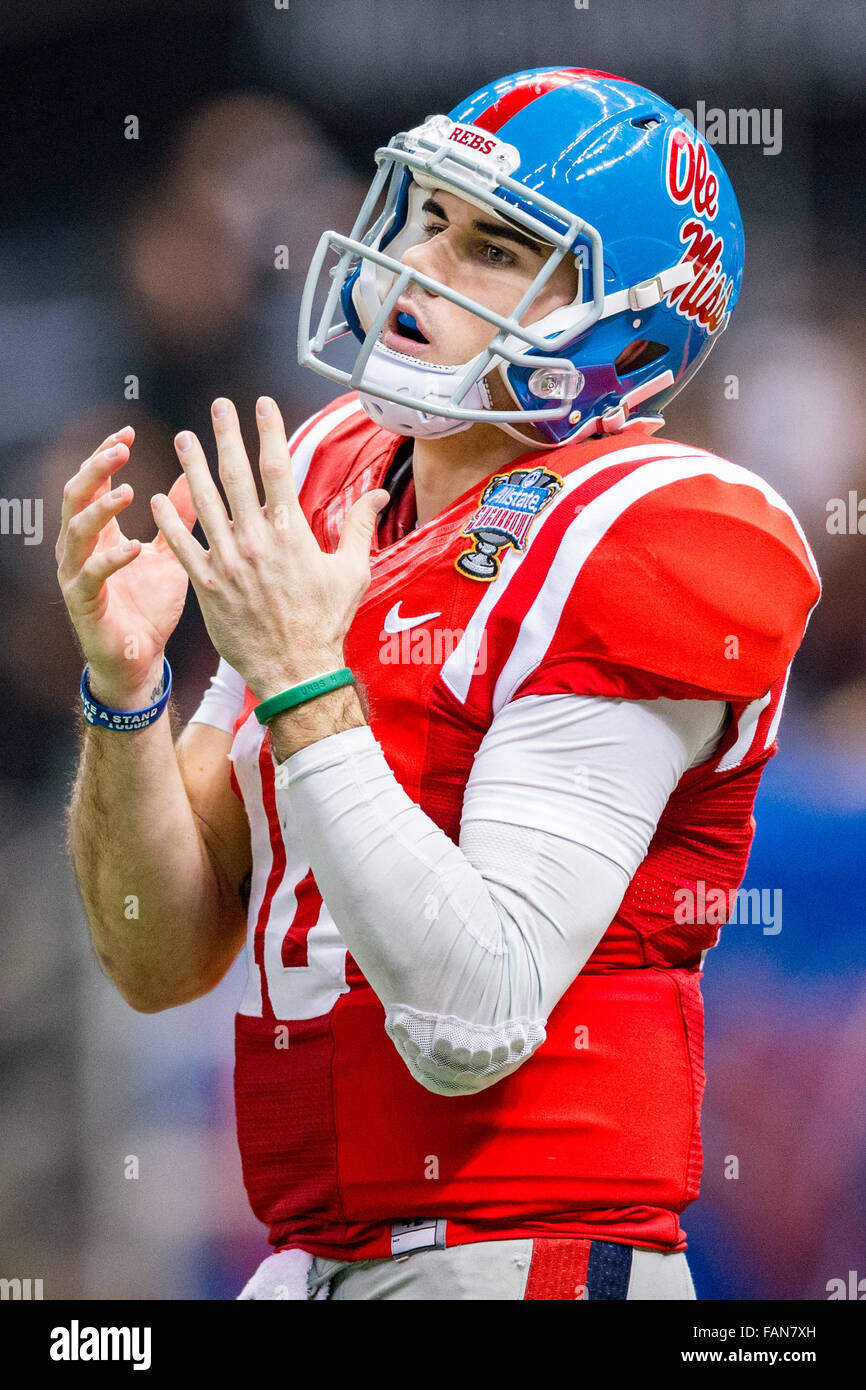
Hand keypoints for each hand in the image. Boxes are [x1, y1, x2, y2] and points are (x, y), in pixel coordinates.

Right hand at [56, 426, 197, 707]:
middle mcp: (81, 548)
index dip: (104, 456)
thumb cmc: (150, 606)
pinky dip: (111, 560)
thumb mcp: (170, 555)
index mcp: (100, 533)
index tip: (126, 433)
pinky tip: (134, 547)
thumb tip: (196, 476)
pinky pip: (90, 576)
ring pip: (75, 531)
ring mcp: (77, 574)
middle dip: (95, 469)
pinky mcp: (83, 603)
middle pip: (75, 496)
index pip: (94, 483)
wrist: (140, 659)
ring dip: (100, 509)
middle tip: (119, 449)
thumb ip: (177, 518)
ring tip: (126, 491)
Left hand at [150, 396, 387, 701]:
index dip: (268, 432)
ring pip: (204, 503)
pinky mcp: (206, 586)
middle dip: (226, 435)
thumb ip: (360, 528)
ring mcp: (227, 563)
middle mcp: (255, 541)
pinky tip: (158, 497)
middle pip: (236, 476)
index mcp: (291, 533)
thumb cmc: (326, 623)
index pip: (277, 469)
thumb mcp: (353, 573)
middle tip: (218, 405)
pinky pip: (182, 546)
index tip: (262, 405)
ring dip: (192, 467)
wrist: (296, 670)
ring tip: (183, 437)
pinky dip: (169, 521)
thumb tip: (376, 496)